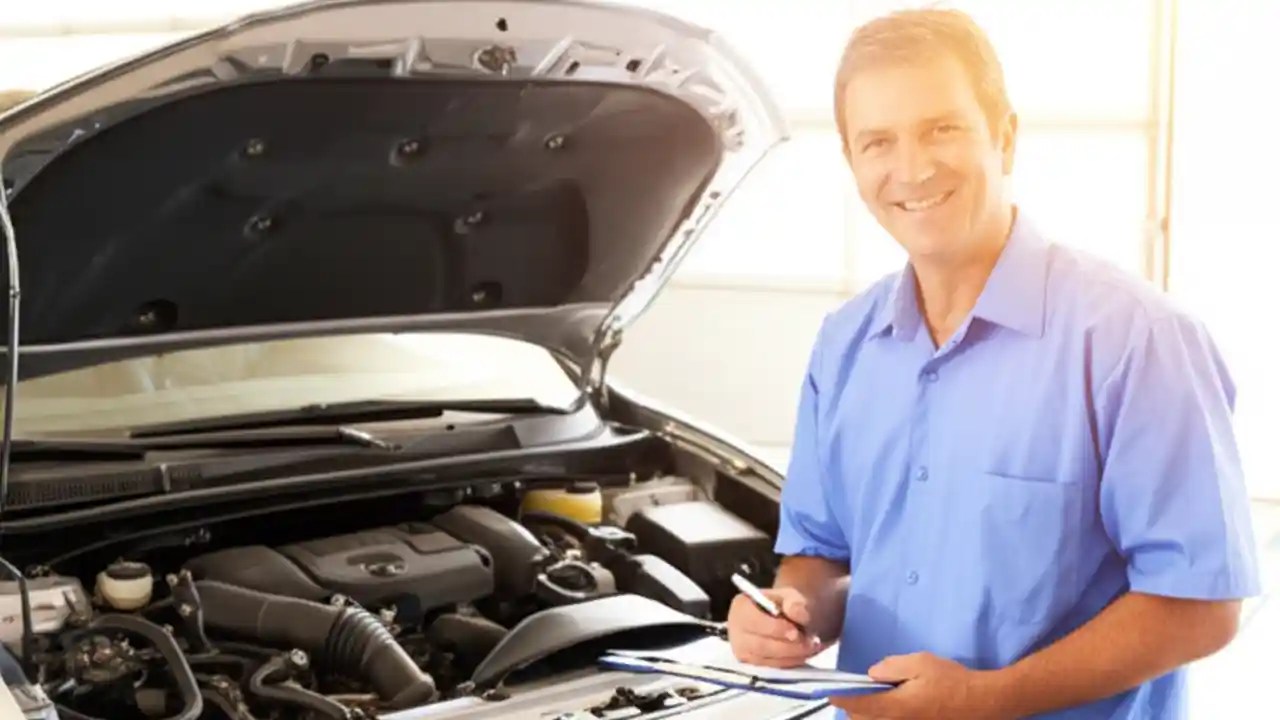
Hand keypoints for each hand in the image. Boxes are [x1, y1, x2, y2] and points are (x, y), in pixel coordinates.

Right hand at [726, 587, 827, 666]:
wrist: (781, 617)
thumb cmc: (782, 605)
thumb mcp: (790, 596)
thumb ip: (794, 602)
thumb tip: (797, 612)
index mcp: (740, 607)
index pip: (754, 621)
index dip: (775, 628)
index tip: (796, 632)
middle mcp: (736, 631)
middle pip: (760, 645)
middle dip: (788, 646)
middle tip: (810, 643)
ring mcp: (742, 651)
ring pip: (768, 659)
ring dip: (793, 655)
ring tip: (812, 647)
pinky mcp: (752, 665)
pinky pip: (772, 667)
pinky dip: (791, 662)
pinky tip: (805, 654)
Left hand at [829, 652, 1013, 718]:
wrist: (982, 703)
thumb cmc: (951, 680)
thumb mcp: (920, 663)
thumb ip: (891, 667)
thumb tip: (871, 674)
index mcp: (895, 707)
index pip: (857, 706)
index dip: (840, 697)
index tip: (831, 689)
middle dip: (854, 708)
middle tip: (856, 692)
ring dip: (868, 715)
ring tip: (873, 700)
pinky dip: (883, 717)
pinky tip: (893, 706)